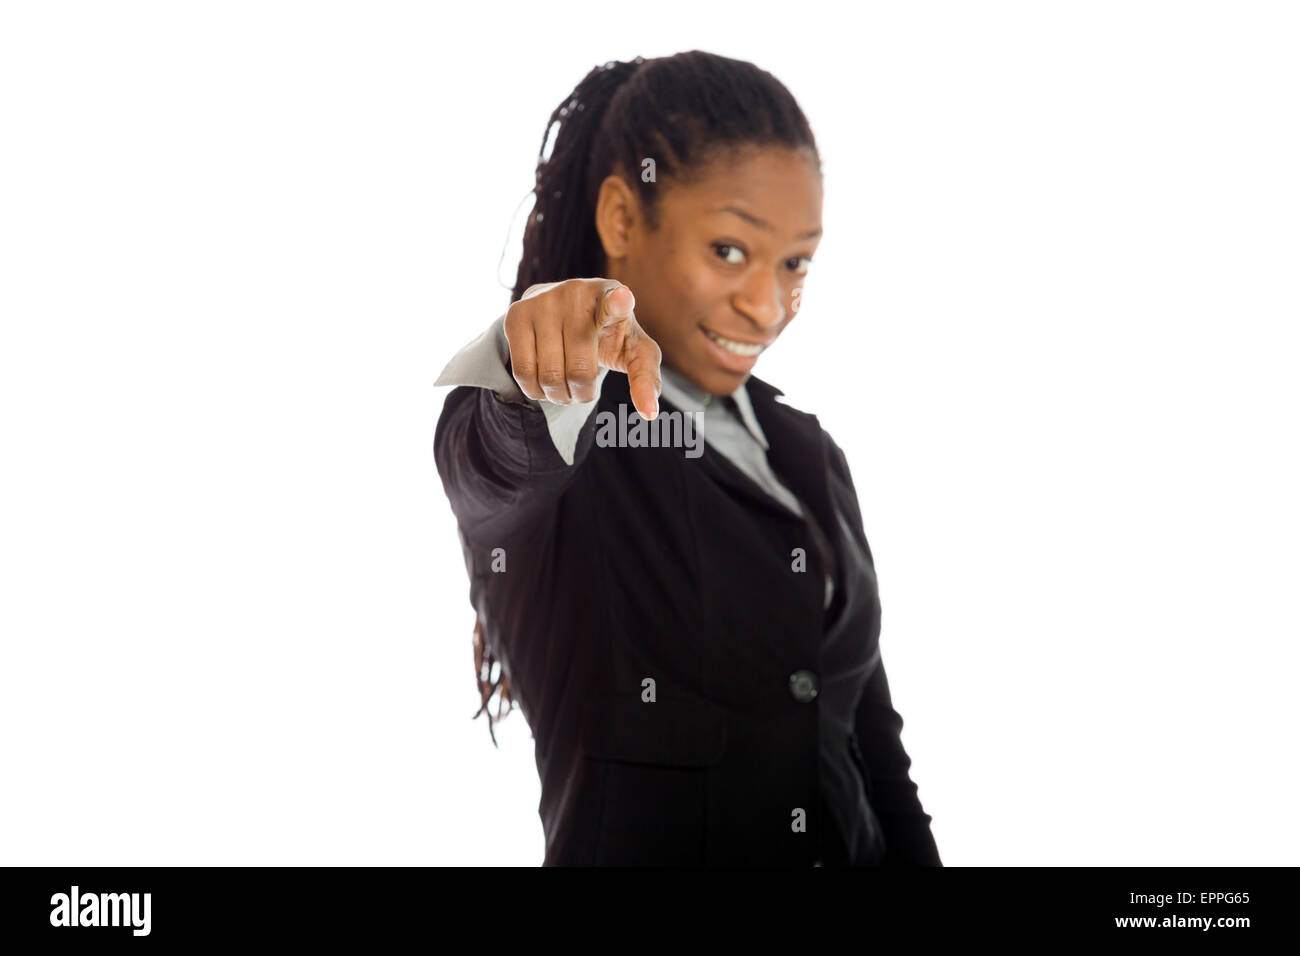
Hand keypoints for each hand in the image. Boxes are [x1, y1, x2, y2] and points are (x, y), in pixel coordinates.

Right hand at [503, 278, 661, 418]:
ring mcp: (543, 302)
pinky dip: (536, 391)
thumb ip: (645, 378)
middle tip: (584, 390)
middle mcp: (576, 292)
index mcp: (611, 296)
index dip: (619, 302)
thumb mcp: (632, 350)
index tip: (623, 298)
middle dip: (583, 394)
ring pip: (550, 376)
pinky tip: (545, 384)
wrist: (563, 309)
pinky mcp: (517, 315)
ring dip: (559, 396)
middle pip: (580, 371)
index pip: (615, 302)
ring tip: (566, 386)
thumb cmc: (606, 334)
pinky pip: (523, 372)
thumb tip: (649, 413)